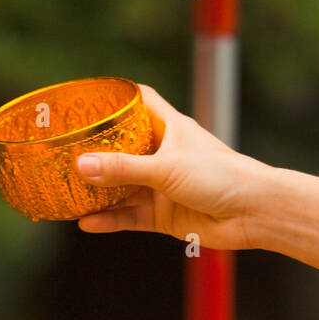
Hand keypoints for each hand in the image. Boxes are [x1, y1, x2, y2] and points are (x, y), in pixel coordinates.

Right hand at [74, 84, 267, 248]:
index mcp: (170, 128)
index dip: (117, 97)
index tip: (87, 98)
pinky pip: (130, 217)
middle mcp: (164, 155)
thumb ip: (124, 169)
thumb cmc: (221, 176)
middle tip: (64, 151)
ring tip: (66, 191)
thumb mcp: (167, 168)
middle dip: (95, 151)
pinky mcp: (164, 216)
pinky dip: (110, 220)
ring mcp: (163, 187)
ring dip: (98, 191)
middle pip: (123, 147)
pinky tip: (87, 223)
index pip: (141, 101)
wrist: (254, 213)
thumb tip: (81, 166)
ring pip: (122, 187)